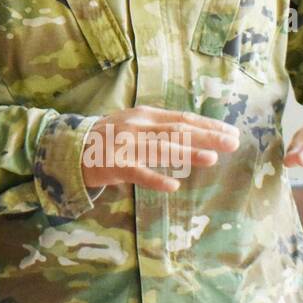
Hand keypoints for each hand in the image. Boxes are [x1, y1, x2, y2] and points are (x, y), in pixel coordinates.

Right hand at [81, 106, 240, 191]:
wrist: (69, 147)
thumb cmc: (108, 138)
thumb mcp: (134, 124)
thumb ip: (160, 127)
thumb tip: (197, 134)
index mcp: (144, 115)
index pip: (182, 118)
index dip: (208, 125)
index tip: (231, 131)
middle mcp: (137, 126)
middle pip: (177, 131)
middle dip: (207, 136)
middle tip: (232, 143)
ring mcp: (125, 146)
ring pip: (161, 149)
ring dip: (187, 154)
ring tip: (211, 159)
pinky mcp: (114, 166)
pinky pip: (138, 174)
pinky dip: (155, 180)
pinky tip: (173, 187)